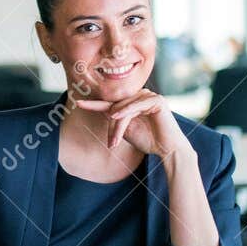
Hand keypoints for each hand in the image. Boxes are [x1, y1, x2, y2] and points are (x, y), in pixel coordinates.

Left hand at [73, 88, 194, 162]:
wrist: (167, 150)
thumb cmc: (148, 140)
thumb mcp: (126, 129)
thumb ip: (115, 119)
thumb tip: (102, 110)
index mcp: (134, 101)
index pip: (112, 102)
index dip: (95, 103)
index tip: (78, 102)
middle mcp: (141, 95)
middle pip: (118, 106)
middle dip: (113, 125)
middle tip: (112, 142)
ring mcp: (149, 96)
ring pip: (125, 107)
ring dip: (119, 124)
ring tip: (115, 139)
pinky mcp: (157, 100)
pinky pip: (137, 104)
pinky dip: (126, 110)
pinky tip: (117, 116)